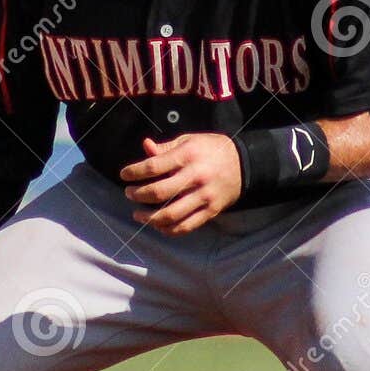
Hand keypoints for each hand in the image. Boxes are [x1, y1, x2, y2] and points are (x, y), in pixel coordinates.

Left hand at [120, 134, 241, 234]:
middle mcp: (196, 176)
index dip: (134, 172)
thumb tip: (146, 147)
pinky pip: (186, 226)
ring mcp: (204, 196)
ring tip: (138, 215)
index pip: (153, 166)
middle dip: (138, 195)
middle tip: (129, 194)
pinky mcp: (211, 211)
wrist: (245, 164)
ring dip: (148, 217)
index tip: (124, 175)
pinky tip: (157, 225)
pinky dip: (168, 229)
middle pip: (158, 192)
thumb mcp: (190, 141)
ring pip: (170, 214)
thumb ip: (166, 147)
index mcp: (188, 155)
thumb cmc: (212, 149)